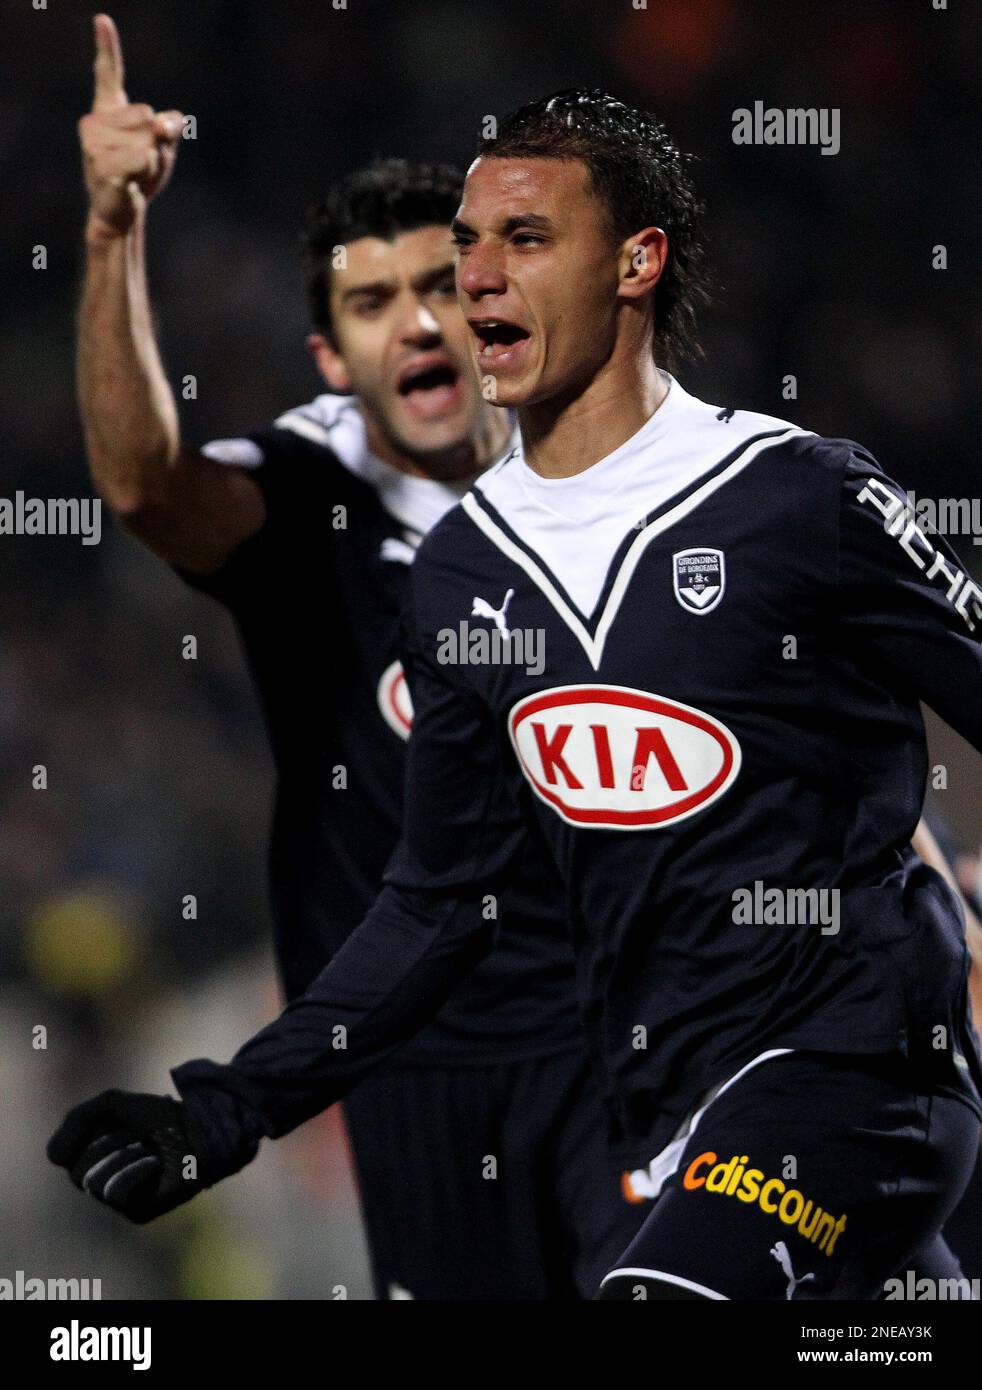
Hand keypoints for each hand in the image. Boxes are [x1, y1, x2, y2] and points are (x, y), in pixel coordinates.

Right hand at [47, 1089, 204, 1222]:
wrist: (201, 1127)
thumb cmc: (160, 1115)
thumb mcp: (111, 1103)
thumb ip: (75, 1119)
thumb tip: (55, 1158)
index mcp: (92, 1156)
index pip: (59, 1153)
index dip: (82, 1132)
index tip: (112, 1119)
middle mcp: (102, 1180)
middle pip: (75, 1170)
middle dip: (107, 1143)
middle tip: (139, 1135)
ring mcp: (119, 1199)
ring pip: (92, 1183)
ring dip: (122, 1155)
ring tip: (149, 1147)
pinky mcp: (138, 1213)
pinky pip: (116, 1193)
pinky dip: (133, 1170)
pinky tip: (155, 1163)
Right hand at [78, 14, 183, 242]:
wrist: (122, 211)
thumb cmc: (141, 175)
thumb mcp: (164, 147)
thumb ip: (171, 128)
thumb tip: (162, 123)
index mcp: (108, 111)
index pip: (108, 74)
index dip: (106, 46)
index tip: (102, 19)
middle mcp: (94, 122)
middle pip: (147, 116)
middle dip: (157, 142)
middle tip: (142, 161)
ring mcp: (94, 144)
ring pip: (146, 140)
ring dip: (153, 161)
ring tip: (136, 174)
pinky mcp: (103, 166)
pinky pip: (142, 158)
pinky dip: (149, 170)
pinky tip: (134, 182)